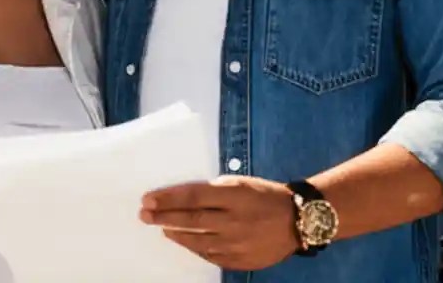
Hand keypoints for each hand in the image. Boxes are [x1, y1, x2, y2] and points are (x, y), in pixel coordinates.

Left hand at [140, 175, 299, 270]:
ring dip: (176, 234)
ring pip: (197, 241)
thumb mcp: (240, 183)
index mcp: (234, 196)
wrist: (297, 220)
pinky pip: (210, 256)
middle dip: (163, 217)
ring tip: (162, 227)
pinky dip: (194, 248)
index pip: (192, 197)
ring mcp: (238, 244)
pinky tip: (184, 240)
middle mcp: (234, 221)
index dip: (167, 198)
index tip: (147, 199)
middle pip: (190, 220)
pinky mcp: (241, 261)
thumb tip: (180, 199)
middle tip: (145, 214)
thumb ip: (212, 191)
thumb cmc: (264, 195)